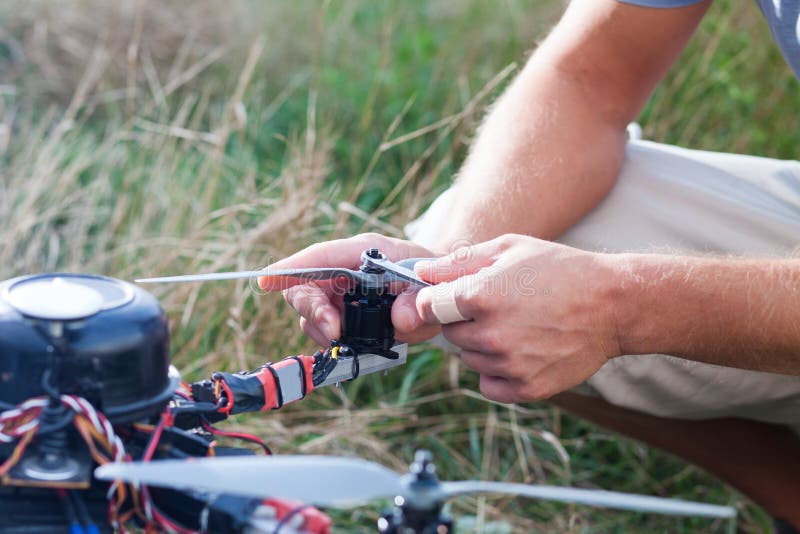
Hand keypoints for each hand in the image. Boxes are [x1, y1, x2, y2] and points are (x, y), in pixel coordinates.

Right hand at [258, 233, 439, 345]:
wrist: (435, 288)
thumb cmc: (427, 277)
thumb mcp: (429, 285)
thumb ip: (416, 301)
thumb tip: (401, 321)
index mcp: (362, 252)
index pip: (319, 256)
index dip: (290, 267)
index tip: (266, 281)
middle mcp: (341, 272)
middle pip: (304, 287)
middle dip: (314, 311)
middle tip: (336, 331)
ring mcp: (337, 296)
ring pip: (311, 316)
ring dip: (326, 331)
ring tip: (357, 338)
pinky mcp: (339, 318)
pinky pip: (324, 333)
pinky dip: (335, 342)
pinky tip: (357, 342)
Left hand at [402, 234, 621, 402]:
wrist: (612, 305)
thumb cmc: (560, 270)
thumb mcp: (509, 249)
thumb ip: (458, 262)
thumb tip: (419, 272)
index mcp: (481, 295)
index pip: (427, 306)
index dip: (434, 300)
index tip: (446, 298)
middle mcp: (491, 334)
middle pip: (449, 333)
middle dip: (464, 319)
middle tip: (499, 306)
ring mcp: (509, 364)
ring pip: (469, 358)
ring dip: (483, 344)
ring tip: (519, 325)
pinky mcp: (526, 388)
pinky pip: (488, 384)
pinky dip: (497, 371)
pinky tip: (522, 349)